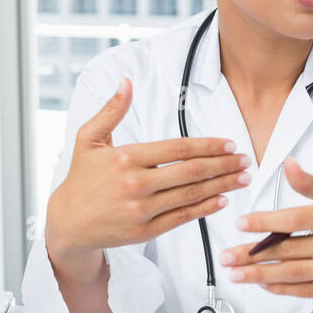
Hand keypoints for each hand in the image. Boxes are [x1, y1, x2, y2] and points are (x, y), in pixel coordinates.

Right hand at [45, 77, 252, 261]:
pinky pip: (183, 217)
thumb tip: (126, 82)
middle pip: (191, 171)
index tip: (230, 144)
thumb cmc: (81, 179)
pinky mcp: (145, 231)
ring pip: (191, 195)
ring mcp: (141, 210)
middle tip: (246, 160)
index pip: (178, 149)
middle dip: (224, 165)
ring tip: (242, 178)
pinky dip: (205, 208)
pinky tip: (222, 200)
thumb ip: (111, 110)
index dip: (208, 146)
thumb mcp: (89, 139)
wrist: (66, 223)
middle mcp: (135, 184)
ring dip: (222, 185)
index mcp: (126, 158)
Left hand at [219, 158, 312, 312]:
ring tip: (236, 274)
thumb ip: (312, 183)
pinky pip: (309, 291)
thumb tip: (288, 165)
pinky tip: (263, 283)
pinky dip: (283, 289)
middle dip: (254, 254)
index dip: (266, 222)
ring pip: (297, 273)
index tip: (242, 223)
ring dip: (261, 275)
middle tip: (228, 256)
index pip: (298, 218)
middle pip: (292, 250)